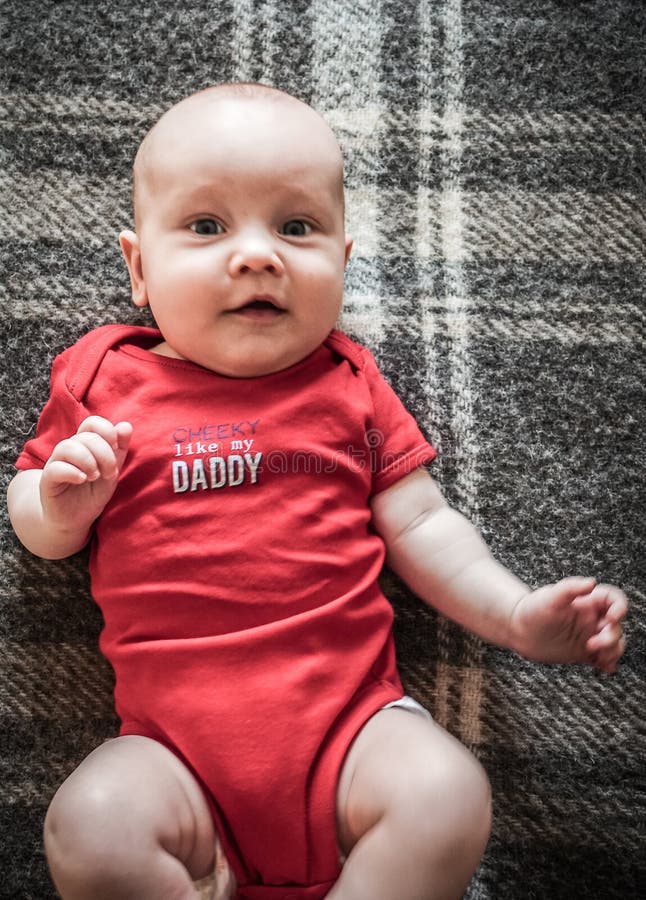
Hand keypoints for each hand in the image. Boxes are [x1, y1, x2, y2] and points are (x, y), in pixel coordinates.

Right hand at [40, 416, 132, 530]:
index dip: (108, 432)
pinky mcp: (47, 480)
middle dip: (104, 454)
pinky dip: (73, 472)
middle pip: (85, 436)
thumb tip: (125, 425)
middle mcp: (69, 450)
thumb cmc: (93, 492)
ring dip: (88, 461)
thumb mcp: (112, 471)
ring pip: (67, 447)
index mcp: (85, 444)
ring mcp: (56, 463)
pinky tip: (82, 480)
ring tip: (95, 477)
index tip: (116, 451)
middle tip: (109, 473)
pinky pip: (56, 468)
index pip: (93, 423)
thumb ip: (120, 449)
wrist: (75, 518)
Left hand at [510, 576, 627, 672]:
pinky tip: (604, 668)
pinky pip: (604, 658)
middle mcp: (591, 618)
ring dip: (612, 650)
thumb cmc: (532, 609)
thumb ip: (570, 588)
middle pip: (616, 626)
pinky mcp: (584, 652)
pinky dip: (609, 663)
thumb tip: (591, 582)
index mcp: (587, 601)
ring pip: (614, 643)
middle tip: (592, 643)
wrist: (518, 630)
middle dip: (611, 636)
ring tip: (596, 654)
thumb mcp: (550, 596)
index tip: (612, 617)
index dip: (620, 607)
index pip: (613, 599)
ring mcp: (589, 635)